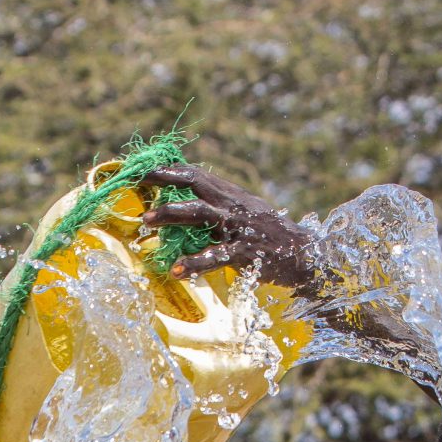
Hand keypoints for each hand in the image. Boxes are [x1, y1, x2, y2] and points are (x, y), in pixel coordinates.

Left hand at [140, 164, 317, 290]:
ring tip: (145, 222)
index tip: (143, 170)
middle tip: (136, 185)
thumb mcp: (243, 215)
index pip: (197, 175)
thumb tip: (184, 206)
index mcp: (232, 195)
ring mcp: (239, 227)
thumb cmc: (268, 237)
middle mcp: (234, 205)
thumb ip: (217, 208)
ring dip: (170, 215)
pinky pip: (216, 256)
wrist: (305, 255)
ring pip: (200, 215)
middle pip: (195, 186)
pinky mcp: (246, 252)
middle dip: (164, 183)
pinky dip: (195, 263)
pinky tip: (176, 270)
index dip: (170, 170)